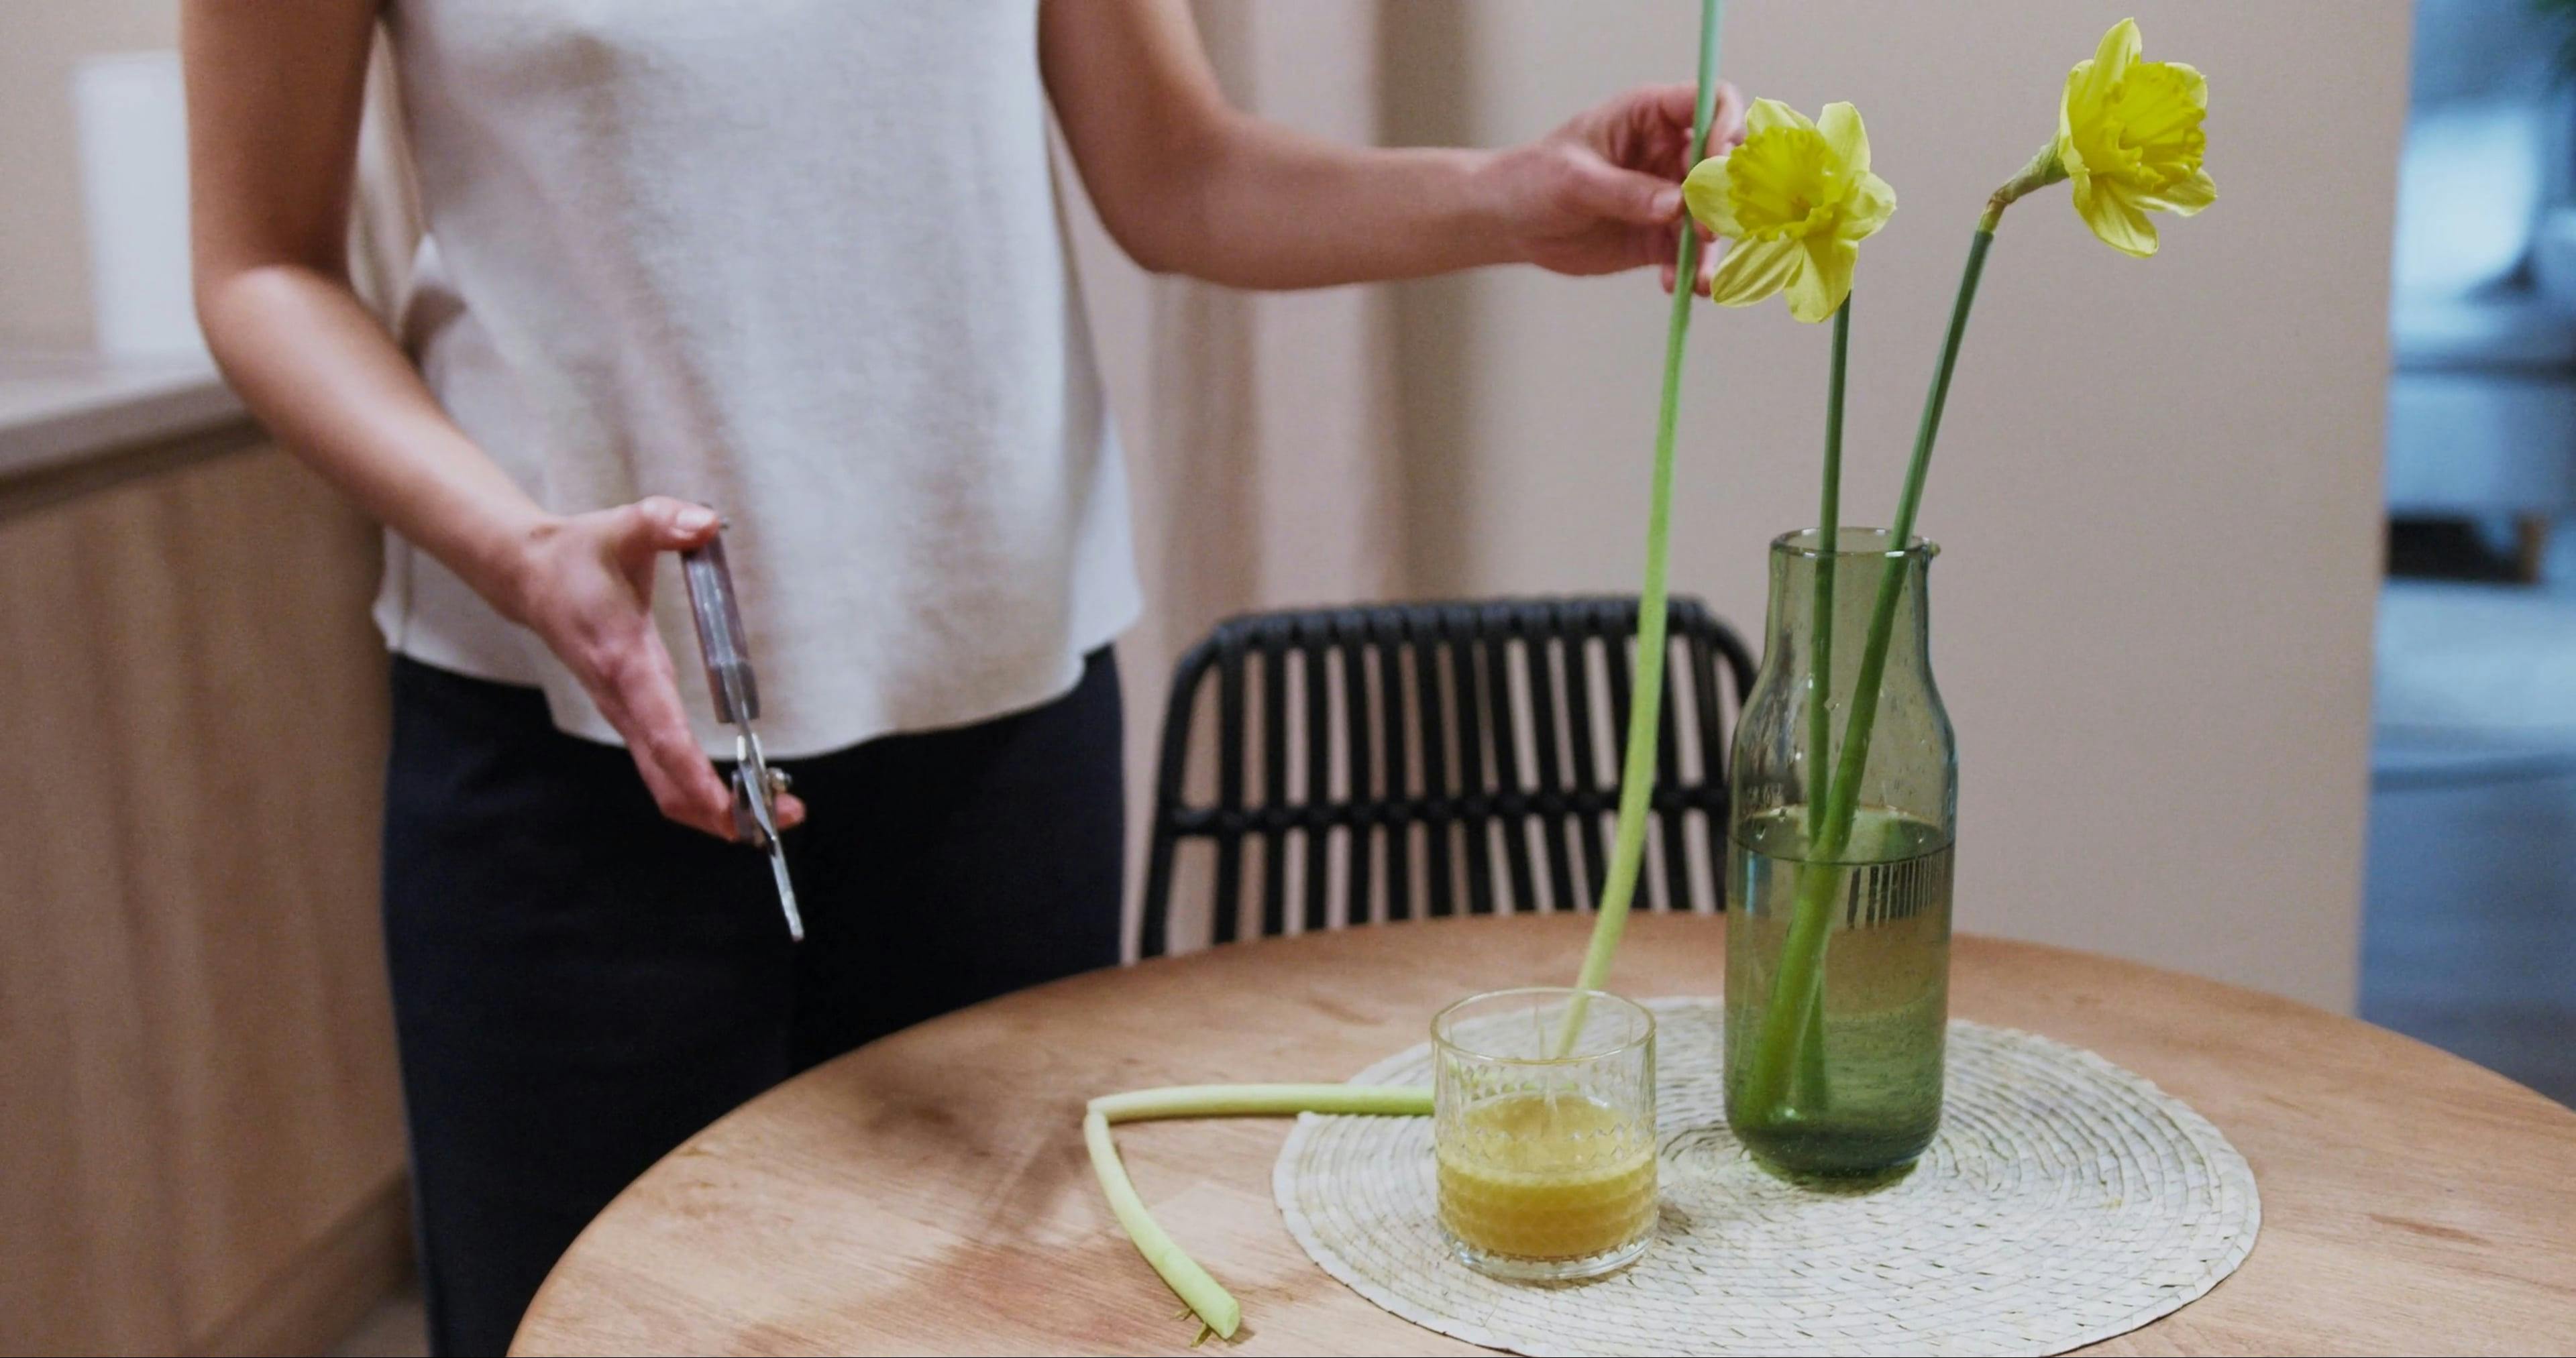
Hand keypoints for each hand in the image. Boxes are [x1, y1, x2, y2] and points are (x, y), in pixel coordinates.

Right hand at [501, 496, 807, 838]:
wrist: (531, 577)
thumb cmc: (581, 556)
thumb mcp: (622, 526)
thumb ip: (663, 521)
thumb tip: (705, 522)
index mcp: (624, 662)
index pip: (660, 728)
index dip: (692, 771)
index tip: (726, 805)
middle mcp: (623, 700)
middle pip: (665, 778)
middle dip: (719, 810)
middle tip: (781, 819)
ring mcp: (626, 714)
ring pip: (664, 783)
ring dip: (715, 810)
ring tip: (777, 815)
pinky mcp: (633, 716)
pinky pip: (664, 769)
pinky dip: (700, 792)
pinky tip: (741, 800)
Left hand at [1481, 81, 1745, 293]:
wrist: (1510, 223)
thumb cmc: (1533, 179)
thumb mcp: (1573, 179)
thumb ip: (1625, 191)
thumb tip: (1676, 206)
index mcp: (1650, 115)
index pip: (1711, 104)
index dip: (1725, 127)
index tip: (1717, 162)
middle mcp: (1669, 152)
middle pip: (1723, 163)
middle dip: (1723, 196)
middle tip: (1707, 228)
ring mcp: (1670, 196)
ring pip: (1714, 214)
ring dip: (1714, 246)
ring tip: (1701, 278)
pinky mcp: (1661, 236)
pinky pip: (1692, 253)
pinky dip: (1692, 269)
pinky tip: (1676, 285)